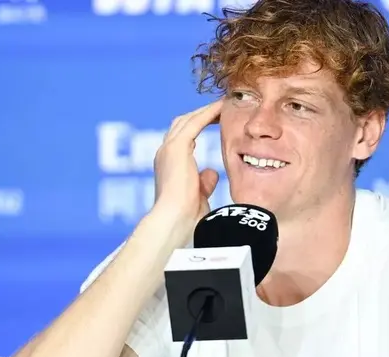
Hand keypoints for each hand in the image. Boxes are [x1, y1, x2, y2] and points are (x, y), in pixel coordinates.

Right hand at [153, 99, 222, 230]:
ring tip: (224, 104)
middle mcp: (164, 153)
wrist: (174, 220)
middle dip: (200, 114)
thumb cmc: (186, 216)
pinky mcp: (176, 148)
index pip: (182, 138)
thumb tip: (212, 173)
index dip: (197, 127)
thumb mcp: (198, 195)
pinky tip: (222, 107)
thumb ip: (204, 182)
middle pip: (182, 124)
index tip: (215, 122)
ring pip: (187, 120)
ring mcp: (168, 149)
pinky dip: (208, 113)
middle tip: (221, 108)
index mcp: (167, 165)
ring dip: (205, 110)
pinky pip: (194, 123)